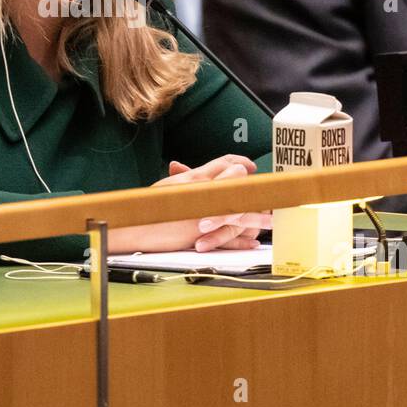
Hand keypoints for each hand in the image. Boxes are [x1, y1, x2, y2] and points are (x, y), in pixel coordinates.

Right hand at [107, 155, 266, 253]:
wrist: (132, 227)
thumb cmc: (150, 207)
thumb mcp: (170, 187)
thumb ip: (188, 177)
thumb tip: (199, 169)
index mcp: (194, 177)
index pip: (224, 164)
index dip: (240, 164)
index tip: (250, 168)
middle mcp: (199, 191)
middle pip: (236, 184)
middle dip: (256, 188)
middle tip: (274, 193)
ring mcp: (200, 212)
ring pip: (236, 210)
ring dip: (256, 215)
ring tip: (272, 220)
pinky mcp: (198, 232)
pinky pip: (225, 236)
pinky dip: (239, 240)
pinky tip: (252, 241)